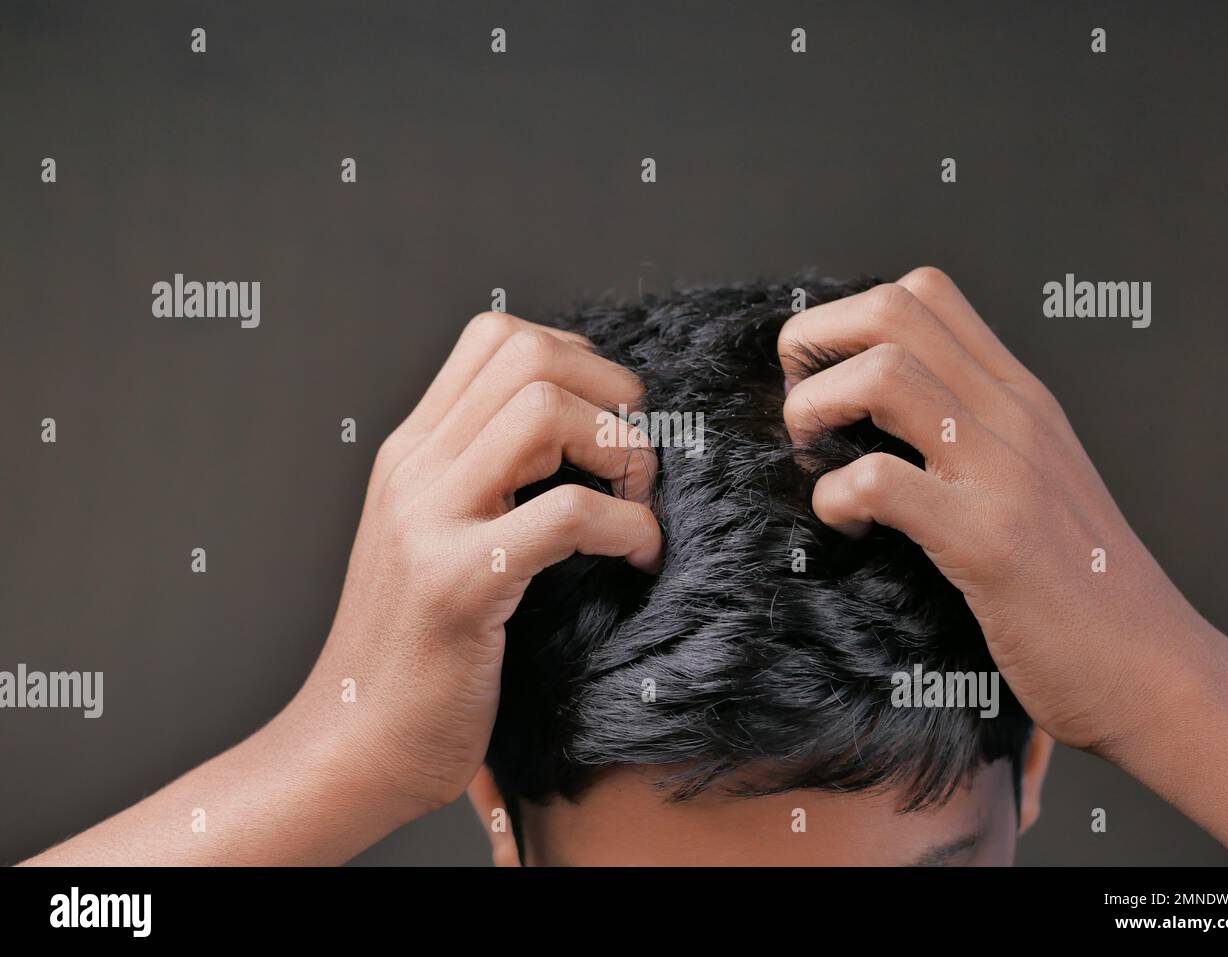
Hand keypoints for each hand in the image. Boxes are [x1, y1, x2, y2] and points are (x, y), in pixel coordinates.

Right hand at [298, 313, 660, 819]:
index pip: (498, 337)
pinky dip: (629, 527)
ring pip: (544, 410)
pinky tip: (639, 558)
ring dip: (621, 449)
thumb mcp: (435, 539)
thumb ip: (484, 479)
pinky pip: (569, 515)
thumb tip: (578, 435)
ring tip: (637, 505)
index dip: (579, 359)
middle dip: (612, 393)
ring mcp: (429, 521)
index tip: (611, 421)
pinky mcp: (460, 584)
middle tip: (637, 463)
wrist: (352, 745)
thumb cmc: (415, 649)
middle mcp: (414, 469)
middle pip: (529, 354)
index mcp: (412, 451)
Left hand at [779, 268, 1207, 756]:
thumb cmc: (1083, 587)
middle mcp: (1014, 415)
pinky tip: (848, 528)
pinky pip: (879, 481)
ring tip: (812, 459)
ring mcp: (1005, 472)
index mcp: (1020, 397)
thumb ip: (974, 437)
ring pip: (884, 372)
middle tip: (799, 414)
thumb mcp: (1036, 481)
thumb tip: (879, 424)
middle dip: (814, 346)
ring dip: (816, 410)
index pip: (924, 293)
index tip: (823, 380)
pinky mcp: (989, 541)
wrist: (1155, 670)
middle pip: (892, 309)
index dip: (847, 322)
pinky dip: (835, 498)